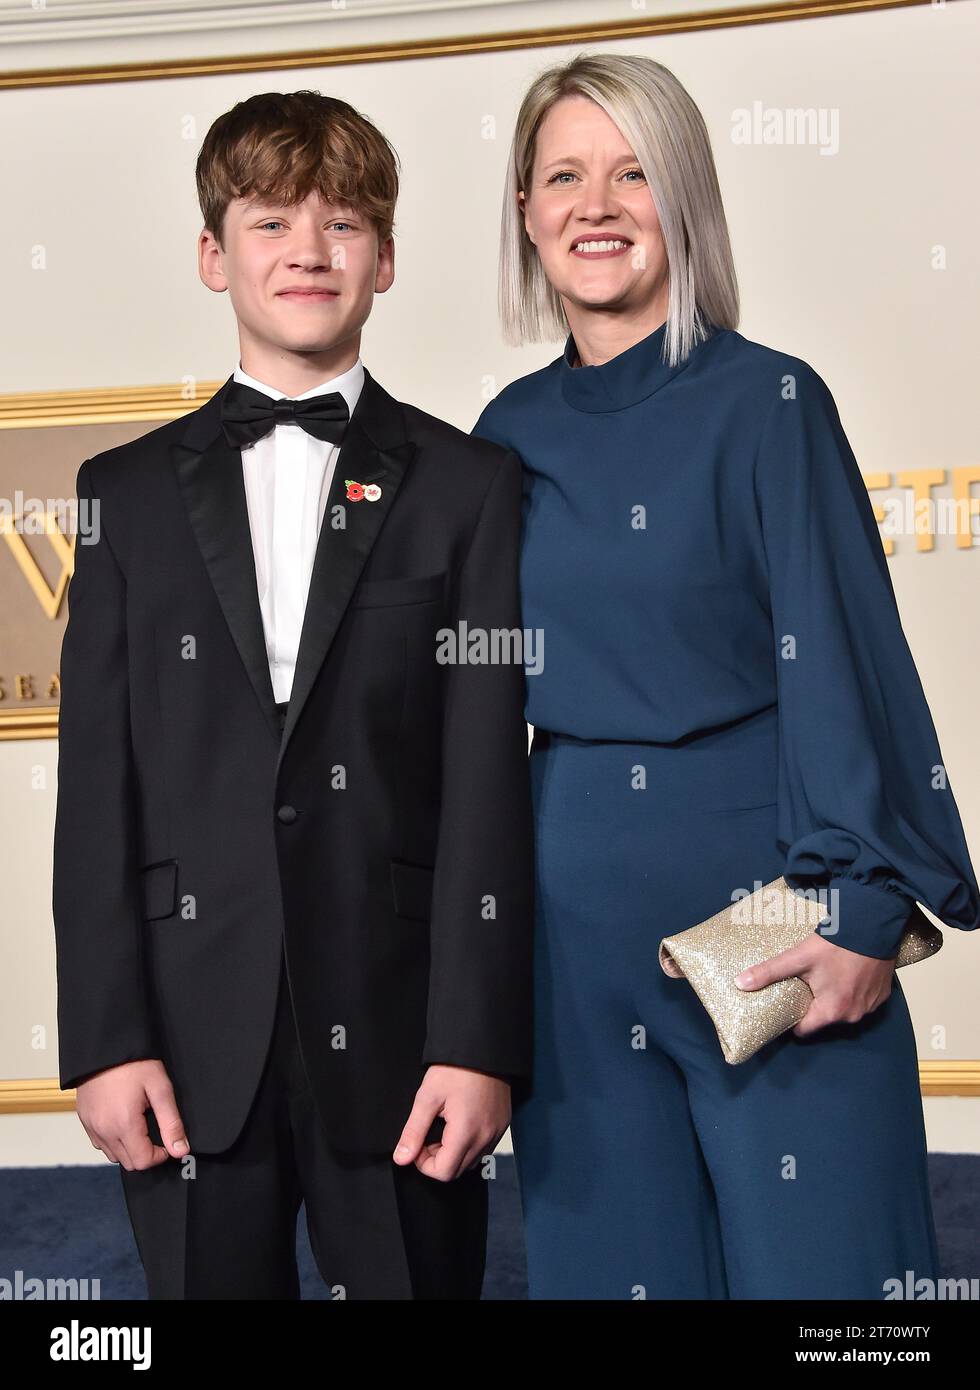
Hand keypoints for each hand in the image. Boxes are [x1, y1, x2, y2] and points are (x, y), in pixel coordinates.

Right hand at [74, 1059, 189, 1169]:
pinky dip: (113, 1140)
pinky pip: (99, 1143)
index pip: (142, 1162)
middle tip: (155, 1132)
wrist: (105, 1046)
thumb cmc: (133, 1063)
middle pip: (127, 1162)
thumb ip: (171, 1123)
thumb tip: (181, 1150)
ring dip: (129, 1148)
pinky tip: (123, 1122)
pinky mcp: (84, 1119)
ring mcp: (91, 1126)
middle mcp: (103, 1130)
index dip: (159, 1156)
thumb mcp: (160, 1089)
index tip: (167, 1141)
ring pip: (112, 1155)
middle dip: (145, 1154)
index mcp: (123, 1125)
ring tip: (140, 1125)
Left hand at [392, 1065, 510, 1180]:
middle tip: (429, 1135)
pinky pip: (484, 1149)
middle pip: (458, 1171)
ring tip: (444, 1129)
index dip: (425, 1164)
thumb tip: (401, 1158)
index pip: (444, 1172)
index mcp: (466, 1132)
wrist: (482, 1049)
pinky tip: (460, 1125)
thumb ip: (413, 1132)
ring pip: (472, 1162)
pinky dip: (469, 1146)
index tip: (419, 1144)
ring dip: (454, 1154)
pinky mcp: (502, 1125)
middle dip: (438, 1160)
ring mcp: (497, 1132)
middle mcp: (485, 1137)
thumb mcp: (427, 1097)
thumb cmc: (455, 1069)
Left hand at [734, 931, 896, 1035]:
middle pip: (823, 1019)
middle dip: (813, 1005)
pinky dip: (853, 992)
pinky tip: (846, 974)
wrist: (872, 925)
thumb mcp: (799, 957)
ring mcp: (870, 1006)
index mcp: (831, 1012)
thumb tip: (739, 983)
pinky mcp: (882, 995)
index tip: (786, 1003)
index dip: (792, 1018)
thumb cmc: (836, 944)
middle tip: (805, 984)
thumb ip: (769, 972)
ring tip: (825, 977)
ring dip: (834, 998)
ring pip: (843, 1010)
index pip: (804, 1029)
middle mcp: (853, 1016)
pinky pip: (861, 1001)